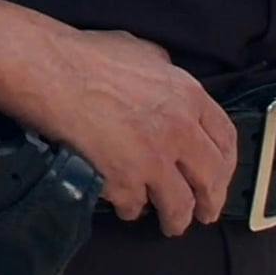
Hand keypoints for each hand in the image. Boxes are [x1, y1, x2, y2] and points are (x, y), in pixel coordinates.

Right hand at [0, 27, 235, 232]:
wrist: (49, 73)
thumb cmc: (86, 56)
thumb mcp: (140, 50)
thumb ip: (163, 69)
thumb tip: (165, 75)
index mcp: (188, 96)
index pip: (226, 139)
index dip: (226, 164)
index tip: (220, 176)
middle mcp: (180, 132)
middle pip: (211, 179)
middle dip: (211, 201)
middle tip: (205, 212)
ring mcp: (153, 160)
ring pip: (179, 204)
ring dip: (176, 218)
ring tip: (171, 224)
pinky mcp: (125, 182)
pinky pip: (135, 206)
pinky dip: (131, 208)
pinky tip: (126, 207)